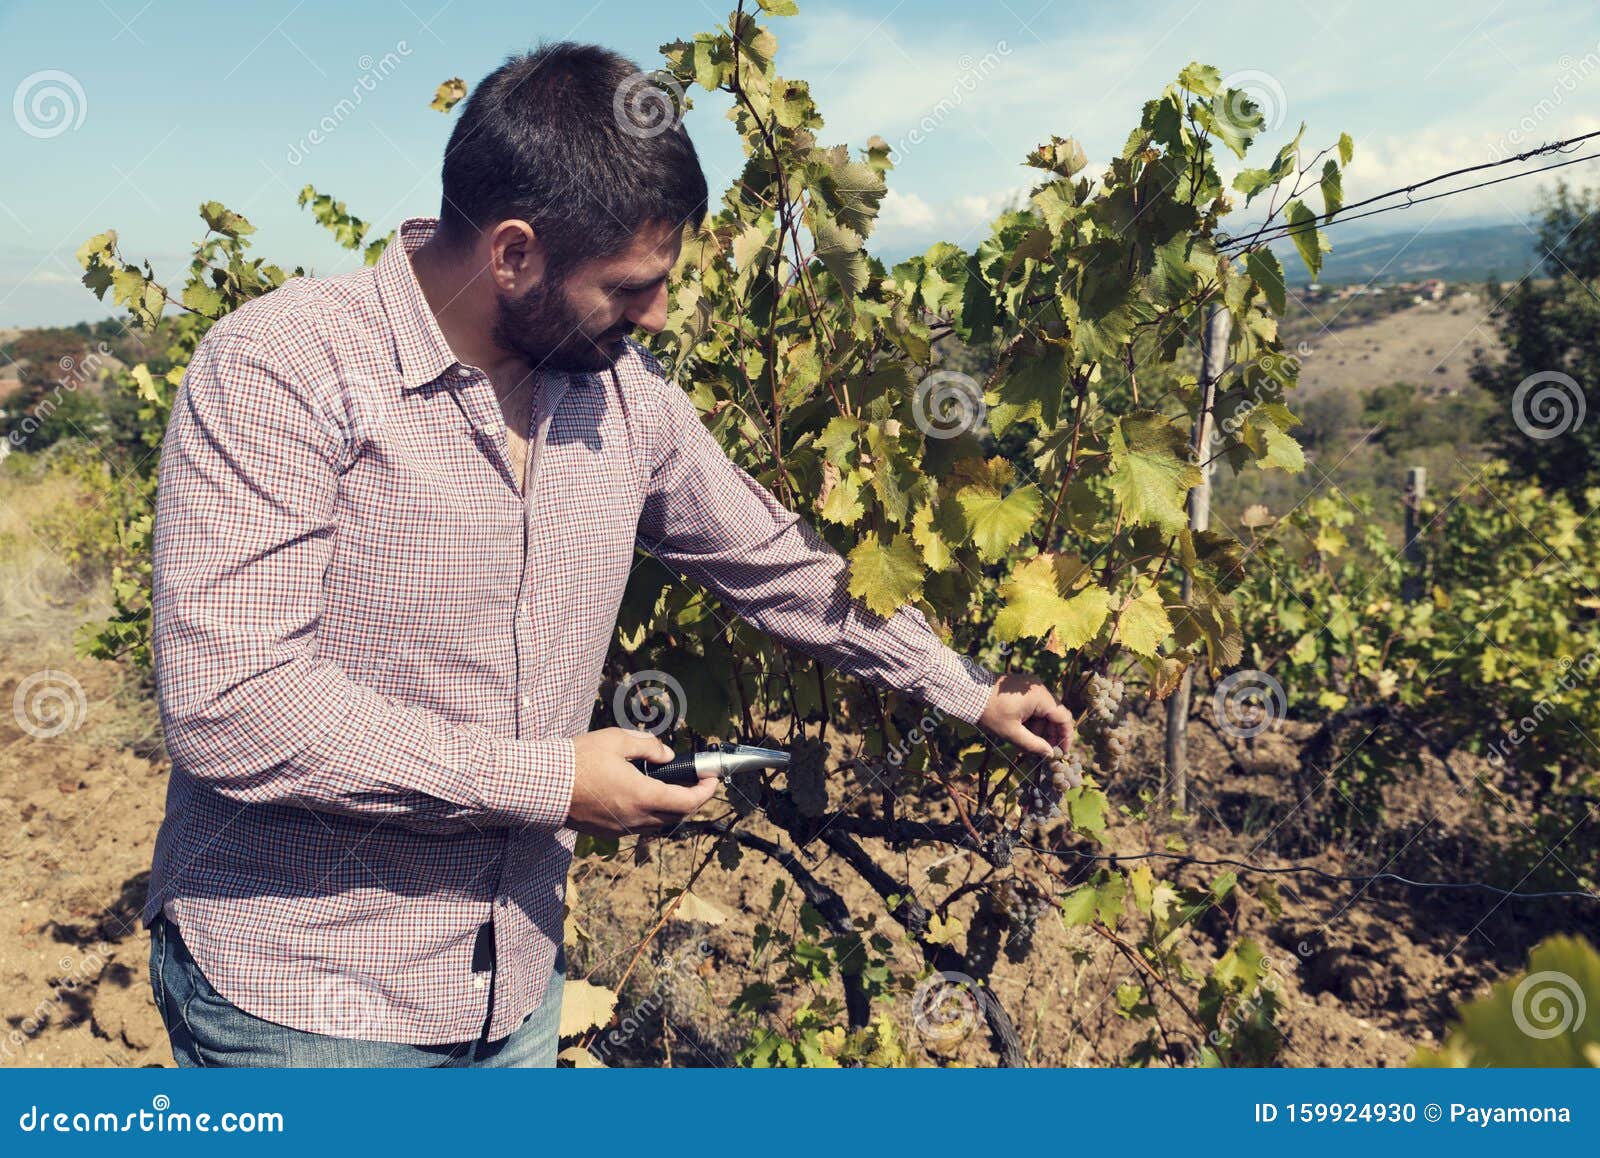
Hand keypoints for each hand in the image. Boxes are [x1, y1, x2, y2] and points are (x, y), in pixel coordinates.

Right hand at [566, 728, 719, 837]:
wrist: (544, 785)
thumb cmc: (580, 760)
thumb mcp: (617, 741)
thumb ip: (648, 747)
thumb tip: (667, 756)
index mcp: (643, 796)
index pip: (688, 802)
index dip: (705, 791)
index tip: (711, 777)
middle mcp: (636, 818)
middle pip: (677, 816)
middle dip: (691, 799)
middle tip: (694, 780)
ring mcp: (621, 829)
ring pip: (658, 824)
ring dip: (669, 808)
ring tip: (668, 786)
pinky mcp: (607, 832)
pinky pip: (638, 827)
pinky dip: (648, 814)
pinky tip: (640, 795)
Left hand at [977, 673, 1073, 757]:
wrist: (968, 692)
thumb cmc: (990, 712)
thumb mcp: (1012, 733)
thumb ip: (1033, 745)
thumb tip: (1049, 754)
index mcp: (1040, 697)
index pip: (1063, 717)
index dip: (1066, 736)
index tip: (1062, 752)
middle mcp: (1039, 688)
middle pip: (1054, 714)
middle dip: (1050, 734)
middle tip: (1043, 751)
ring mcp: (1030, 686)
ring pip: (1044, 711)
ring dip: (1039, 728)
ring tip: (1027, 742)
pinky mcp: (1022, 688)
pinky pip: (1034, 705)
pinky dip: (1031, 719)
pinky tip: (1021, 730)